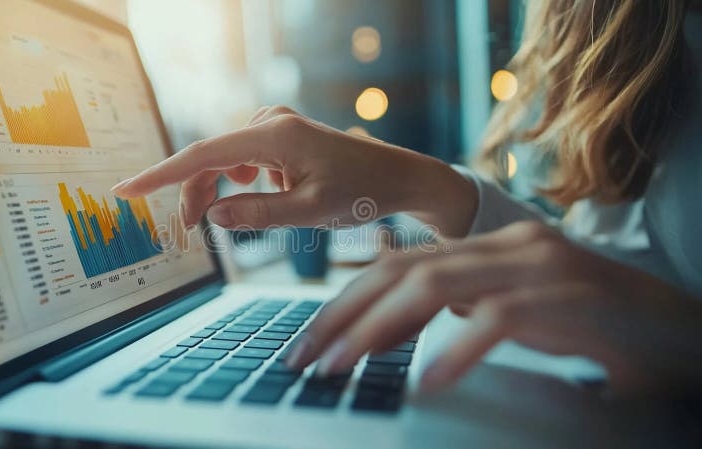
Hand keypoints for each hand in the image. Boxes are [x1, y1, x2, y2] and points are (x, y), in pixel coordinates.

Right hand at [111, 106, 476, 236]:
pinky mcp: (281, 135)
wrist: (397, 177)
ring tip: (224, 219)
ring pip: (225, 161)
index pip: (203, 155)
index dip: (161, 175)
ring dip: (216, 190)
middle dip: (195, 194)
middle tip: (190, 231)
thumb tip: (213, 216)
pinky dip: (237, 182)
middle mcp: (270, 123)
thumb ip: (258, 215)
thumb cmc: (362, 192)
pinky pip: (243, 159)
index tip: (125, 190)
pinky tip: (258, 194)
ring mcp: (275, 126)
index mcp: (274, 136)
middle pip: (211, 160)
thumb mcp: (310, 213)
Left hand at [286, 221, 701, 392]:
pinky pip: (498, 319)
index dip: (348, 299)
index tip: (312, 339)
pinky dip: (458, 350)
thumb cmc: (599, 326)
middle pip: (402, 269)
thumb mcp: (517, 312)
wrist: (683, 330)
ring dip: (379, 330)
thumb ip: (462, 306)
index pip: (399, 263)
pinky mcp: (569, 300)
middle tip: (305, 357)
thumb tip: (394, 327)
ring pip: (435, 286)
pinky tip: (429, 381)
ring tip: (342, 367)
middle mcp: (509, 246)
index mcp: (491, 247)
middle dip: (344, 313)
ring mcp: (539, 268)